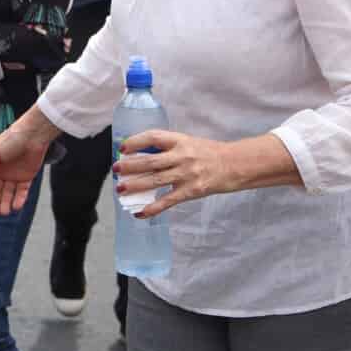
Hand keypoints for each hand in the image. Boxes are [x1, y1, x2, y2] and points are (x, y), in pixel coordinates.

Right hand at [0, 114, 57, 216]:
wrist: (33, 135)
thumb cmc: (12, 139)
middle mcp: (1, 172)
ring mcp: (14, 176)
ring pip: (8, 193)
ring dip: (6, 203)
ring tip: (4, 213)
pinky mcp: (27, 178)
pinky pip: (22, 191)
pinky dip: (19, 199)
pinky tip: (16, 206)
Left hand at [115, 130, 231, 217]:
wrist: (234, 165)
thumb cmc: (208, 153)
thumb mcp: (188, 142)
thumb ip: (167, 147)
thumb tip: (138, 154)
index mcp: (180, 140)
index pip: (154, 137)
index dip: (136, 141)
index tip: (122, 147)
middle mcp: (182, 156)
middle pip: (151, 161)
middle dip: (130, 166)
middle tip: (115, 169)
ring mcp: (187, 174)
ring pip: (155, 180)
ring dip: (135, 185)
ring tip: (120, 189)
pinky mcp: (191, 191)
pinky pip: (168, 201)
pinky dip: (152, 208)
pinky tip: (139, 213)